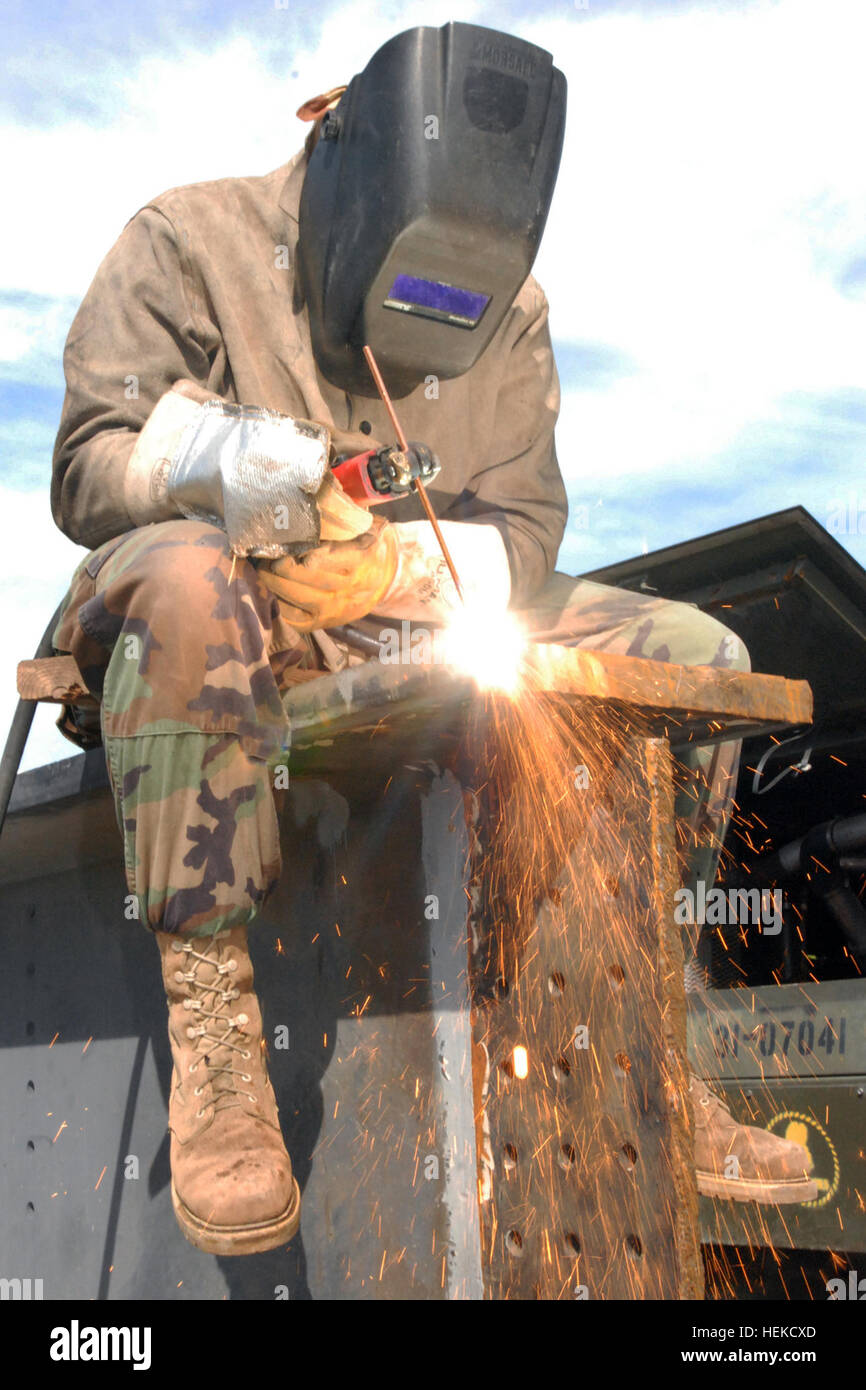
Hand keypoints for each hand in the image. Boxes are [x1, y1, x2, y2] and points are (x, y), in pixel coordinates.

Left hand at [257, 517, 398, 631]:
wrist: (391, 578)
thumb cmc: (372, 544)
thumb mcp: (368, 525)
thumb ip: (346, 515)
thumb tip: (312, 494)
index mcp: (363, 559)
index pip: (329, 557)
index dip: (305, 551)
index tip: (289, 544)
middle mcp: (351, 587)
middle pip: (308, 578)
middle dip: (281, 566)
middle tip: (265, 553)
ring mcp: (337, 609)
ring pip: (298, 598)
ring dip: (274, 583)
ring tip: (262, 568)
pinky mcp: (325, 622)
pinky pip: (295, 618)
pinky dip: (277, 604)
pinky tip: (268, 590)